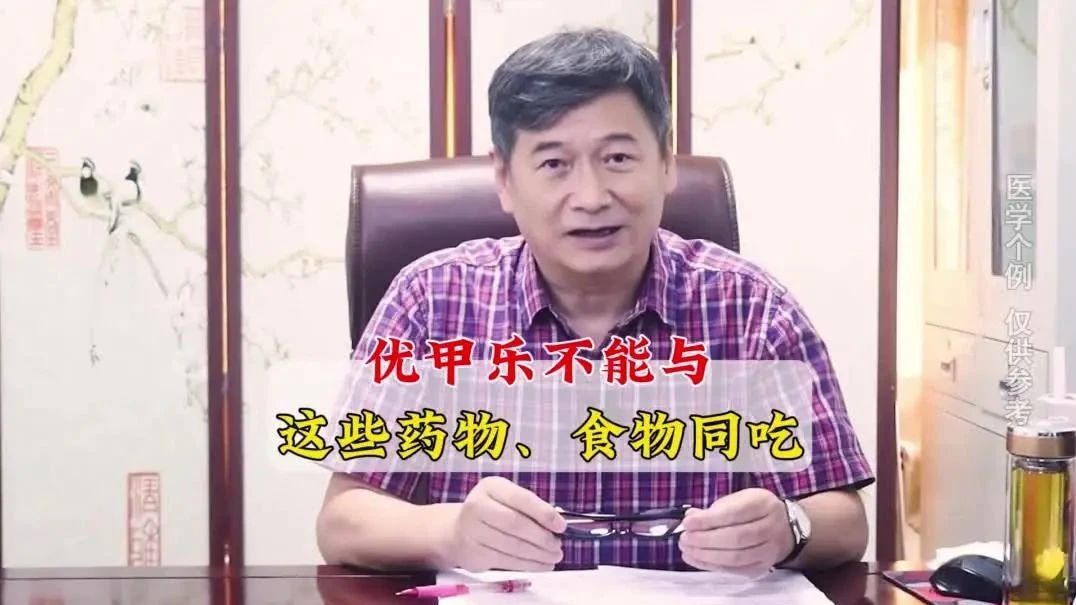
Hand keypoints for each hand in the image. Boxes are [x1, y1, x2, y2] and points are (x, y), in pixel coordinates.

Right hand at [439, 476, 566, 571]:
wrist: (458, 530)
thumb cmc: (493, 512)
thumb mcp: (508, 500)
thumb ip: (530, 509)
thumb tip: (558, 525)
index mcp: (491, 487)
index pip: (521, 498)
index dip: (543, 513)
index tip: (561, 526)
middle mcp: (477, 505)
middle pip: (516, 524)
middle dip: (542, 537)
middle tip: (558, 546)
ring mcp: (472, 531)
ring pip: (512, 546)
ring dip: (538, 555)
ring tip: (554, 557)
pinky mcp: (473, 553)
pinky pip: (506, 561)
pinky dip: (528, 565)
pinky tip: (541, 564)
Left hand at [677, 488, 793, 576]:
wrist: (786, 529)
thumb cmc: (755, 510)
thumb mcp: (739, 499)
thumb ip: (716, 508)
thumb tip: (691, 517)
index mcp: (763, 504)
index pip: (735, 513)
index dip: (709, 519)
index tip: (688, 522)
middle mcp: (770, 528)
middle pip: (736, 538)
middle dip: (705, 540)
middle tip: (684, 538)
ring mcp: (768, 551)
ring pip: (736, 557)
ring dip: (706, 555)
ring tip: (687, 549)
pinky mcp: (762, 567)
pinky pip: (736, 570)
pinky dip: (713, 566)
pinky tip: (696, 559)